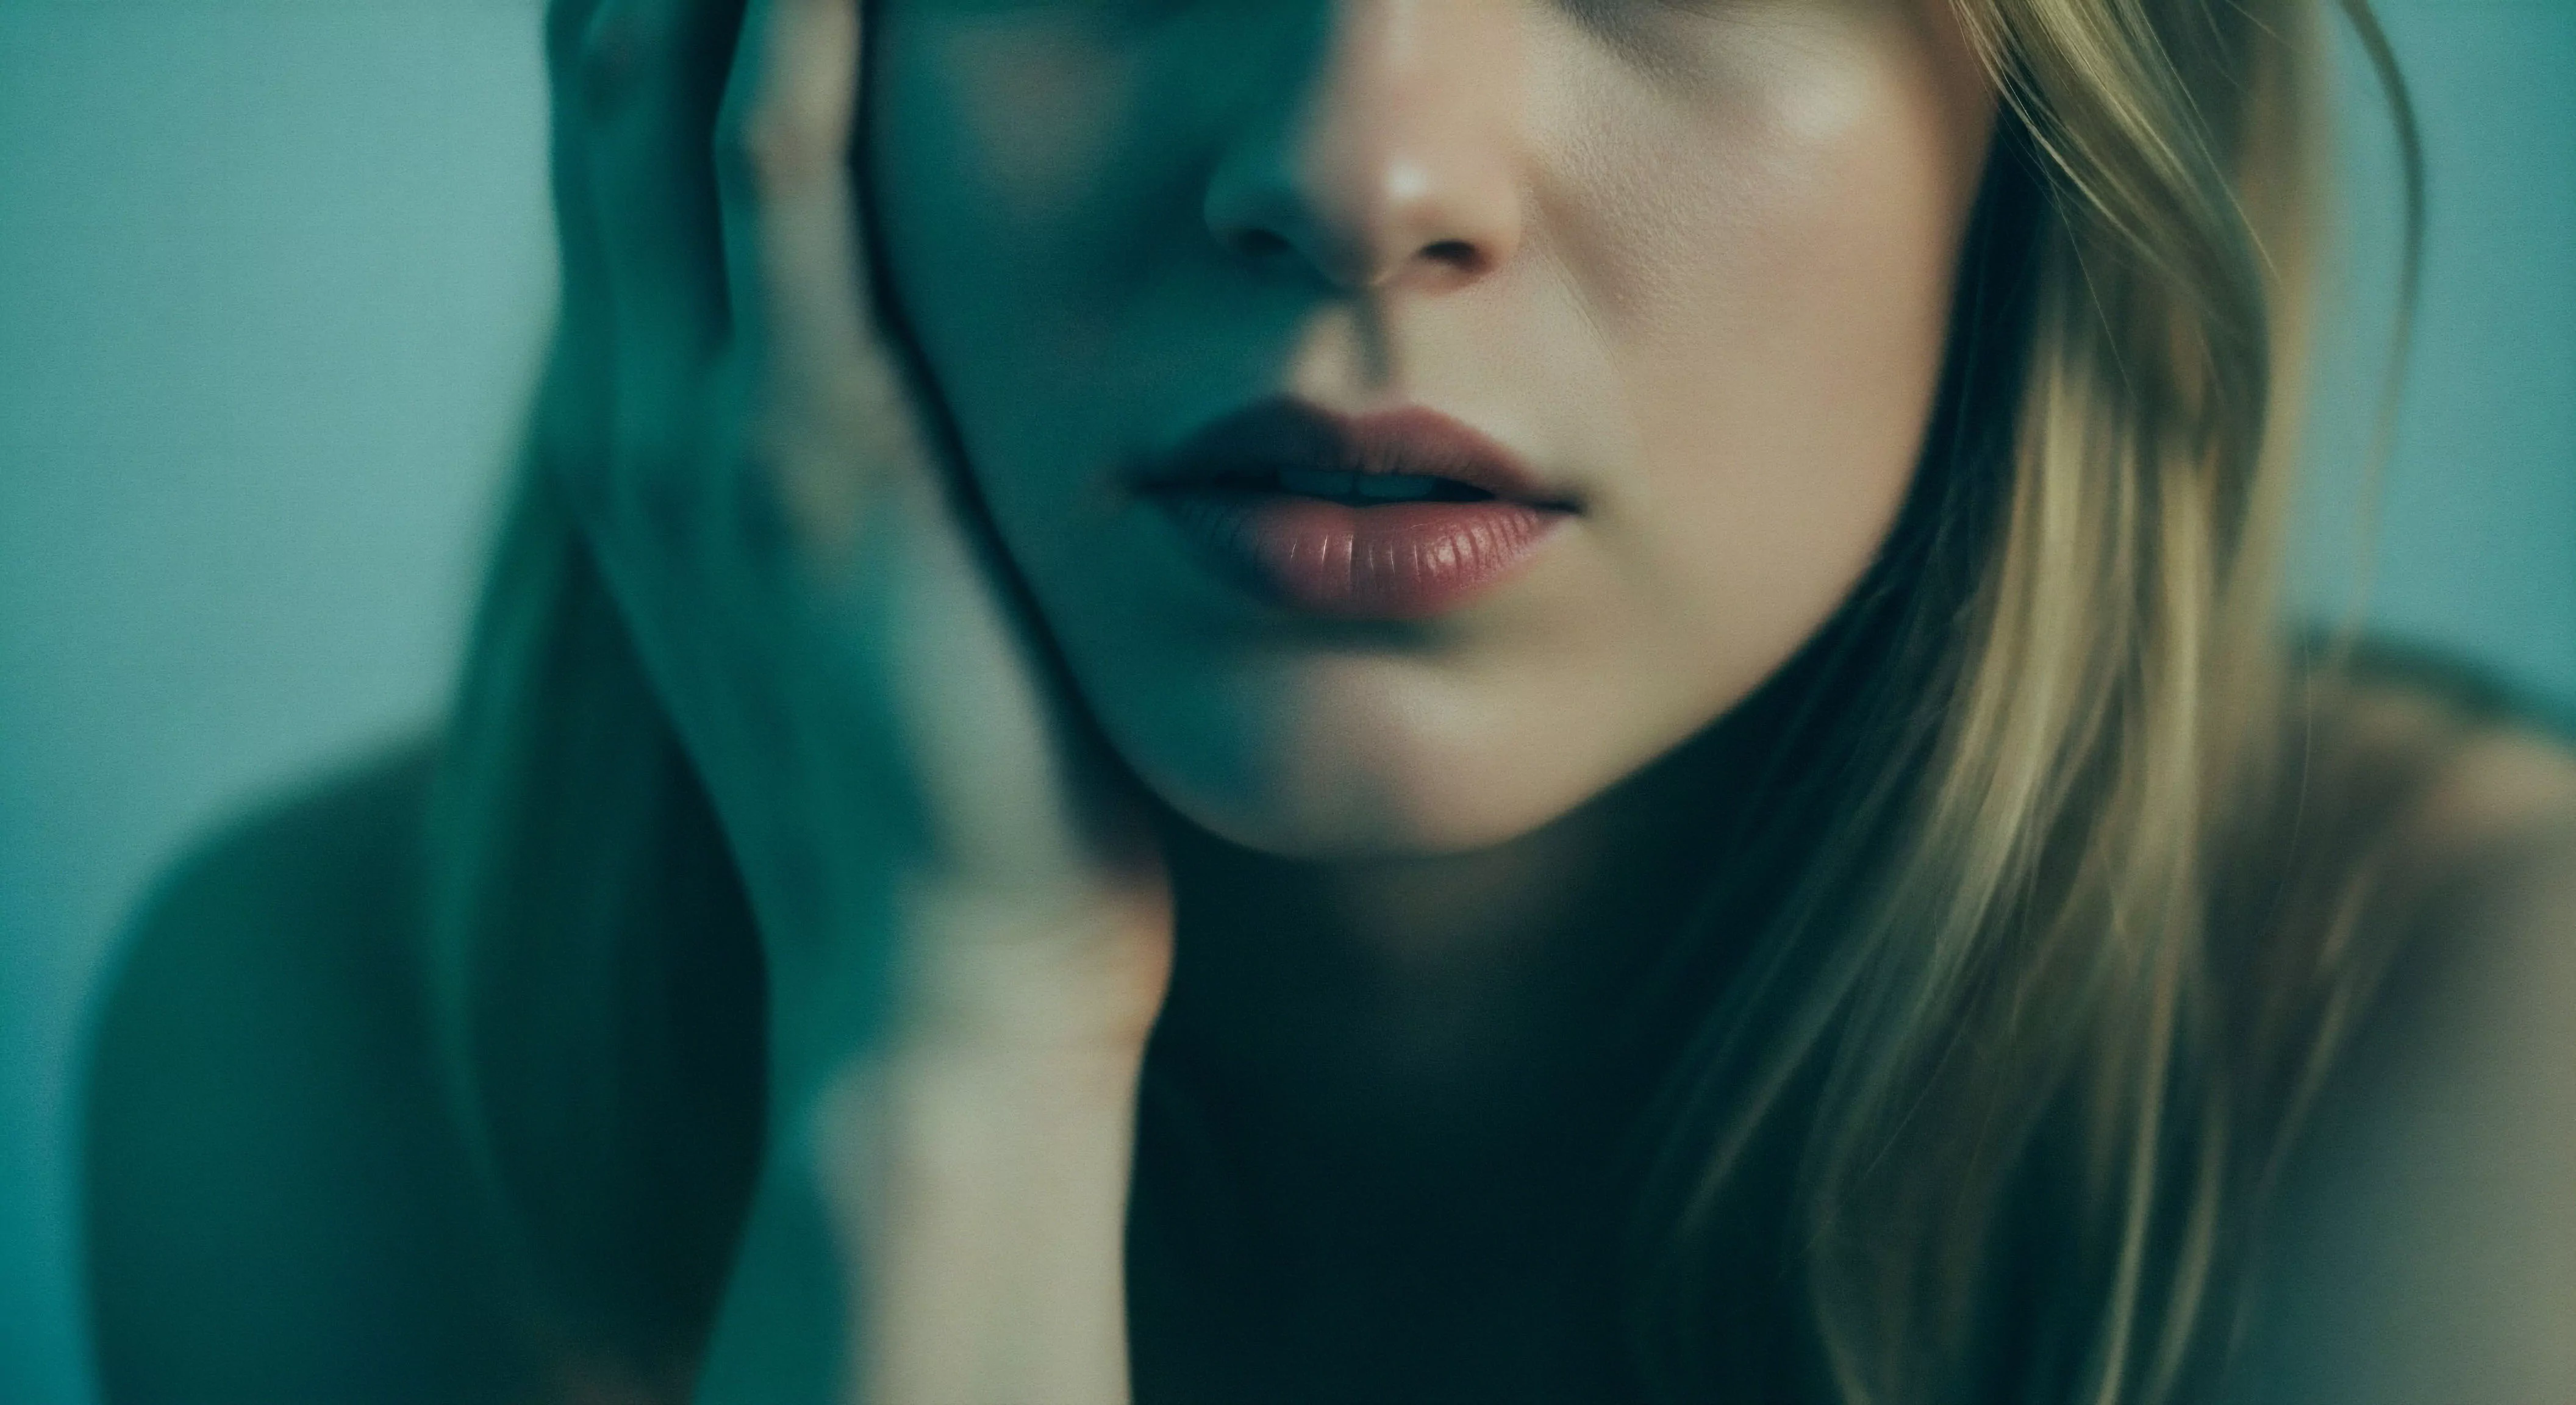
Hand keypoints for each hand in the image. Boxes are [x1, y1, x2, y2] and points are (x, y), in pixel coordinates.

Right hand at [540, 0, 1172, 1091]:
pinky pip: (778, 196)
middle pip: (604, 110)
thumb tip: (917, 379)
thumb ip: (845, 477)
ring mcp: (708, 435)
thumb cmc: (938, 802)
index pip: (625, 175)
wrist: (933, 987)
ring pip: (660, 116)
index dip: (643, 27)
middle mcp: (643, 420)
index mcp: (655, 449)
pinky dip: (794, 48)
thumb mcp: (858, 608)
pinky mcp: (814, 462)